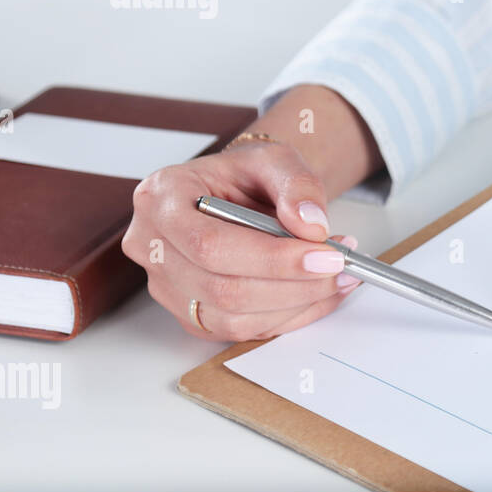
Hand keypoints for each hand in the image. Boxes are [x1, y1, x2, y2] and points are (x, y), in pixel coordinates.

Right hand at [122, 140, 361, 341]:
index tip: (327, 255)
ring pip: (232, 318)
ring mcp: (166, 285)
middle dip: (292, 285)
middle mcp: (151, 245)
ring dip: (295, 305)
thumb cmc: (248, 175)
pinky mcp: (190, 314)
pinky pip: (241, 331)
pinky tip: (318, 294)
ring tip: (338, 278)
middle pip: (221, 288)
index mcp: (162, 197)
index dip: (272, 258)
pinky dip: (289, 317)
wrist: (239, 192)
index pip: (210, 244)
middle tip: (340, 268)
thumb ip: (297, 186)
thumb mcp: (276, 160)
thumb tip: (312, 225)